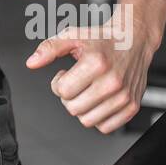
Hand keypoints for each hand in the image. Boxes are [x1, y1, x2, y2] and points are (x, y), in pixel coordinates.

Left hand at [25, 16, 153, 132]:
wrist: (133, 40)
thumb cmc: (103, 39)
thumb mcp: (72, 36)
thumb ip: (49, 49)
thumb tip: (31, 63)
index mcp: (96, 63)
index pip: (63, 91)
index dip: (58, 83)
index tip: (65, 74)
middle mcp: (112, 81)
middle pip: (73, 109)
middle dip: (68, 97)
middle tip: (76, 83)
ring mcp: (124, 96)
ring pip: (88, 121)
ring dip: (82, 108)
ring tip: (87, 91)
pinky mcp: (132, 106)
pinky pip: (105, 127)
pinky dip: (98, 118)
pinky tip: (99, 100)